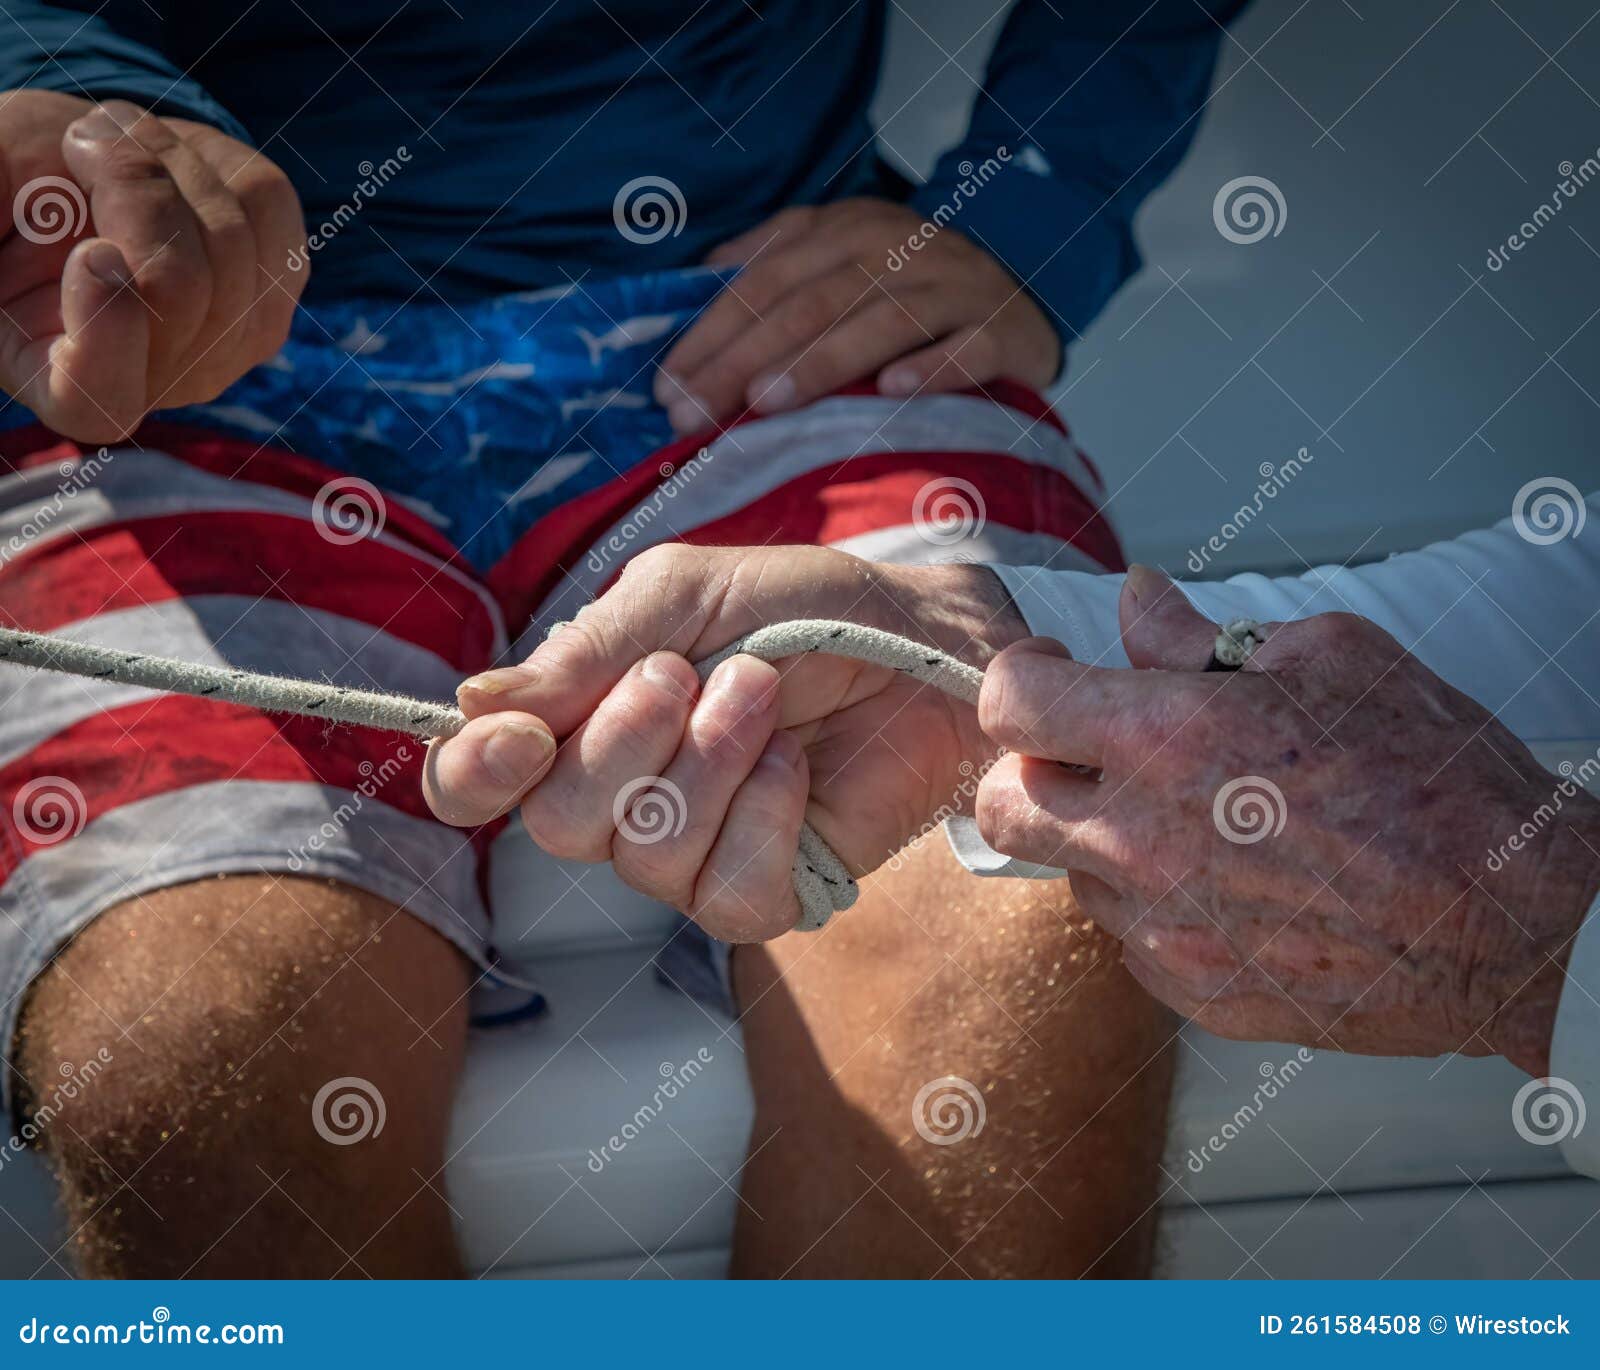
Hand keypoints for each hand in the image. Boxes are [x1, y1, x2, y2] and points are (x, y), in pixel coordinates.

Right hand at [0, 91, 305, 442]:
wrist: (74, 168)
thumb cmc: (6, 185)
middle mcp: (151, 382)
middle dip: (130, 187)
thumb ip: (4, 213)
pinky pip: (268, 210)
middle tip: (80, 141)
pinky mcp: (272, 289)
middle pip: (181, 292)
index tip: (91, 256)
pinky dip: (217, 163)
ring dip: (169, 162)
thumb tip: (96, 262)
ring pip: (233, 245)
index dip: (106, 338)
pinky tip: (171, 158)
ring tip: (113, 141)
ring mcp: (224, 347)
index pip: (96, 399)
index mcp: (51, 376)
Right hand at [423, 545, 1026, 940]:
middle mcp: (621, 799)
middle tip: (696, 672)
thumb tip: (473, 702)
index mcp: (583, 721)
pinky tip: (796, 764)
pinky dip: (766, 813)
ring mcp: (690, 854)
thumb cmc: (803, 608)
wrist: (920, 640)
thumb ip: (588, 650)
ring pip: (645, 857)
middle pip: (558, 823)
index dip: (476, 772)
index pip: (478, 780)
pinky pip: (726, 893)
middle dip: (629, 738)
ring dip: (713, 758)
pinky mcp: (766, 891)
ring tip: (766, 694)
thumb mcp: (686, 593)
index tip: (522, 738)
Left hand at [654, 197, 1058, 434]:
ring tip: (767, 402)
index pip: (767, 278)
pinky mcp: (1004, 331)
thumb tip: (700, 281)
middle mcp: (901, 249)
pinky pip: (968, 349)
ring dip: (823, 362)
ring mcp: (956, 288)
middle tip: (696, 413)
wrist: (1024, 303)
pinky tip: (893, 391)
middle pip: (812, 301)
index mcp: (850, 229)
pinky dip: (933, 368)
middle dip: (745, 358)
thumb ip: (775, 262)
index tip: (669, 387)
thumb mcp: (842, 263)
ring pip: (882, 320)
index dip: (714, 332)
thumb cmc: (912, 298)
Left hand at [974, 567, 1599, 1075]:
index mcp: (1170, 737)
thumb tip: (1137, 601)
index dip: (1020, 675)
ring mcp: (1164, 929)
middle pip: (999, 805)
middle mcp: (1144, 839)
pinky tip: (1228, 884)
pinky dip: (1154, 907)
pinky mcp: (1194, 992)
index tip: (1051, 671)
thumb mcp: (1331, 658)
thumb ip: (1203, 634)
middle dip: (1025, 767)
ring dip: (1099, 838)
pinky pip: (1129, 942)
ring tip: (1192, 819)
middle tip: (1083, 750)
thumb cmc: (1440, 782)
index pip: (1010, 701)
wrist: (1519, 923)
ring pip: (1067, 874)